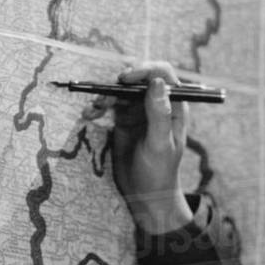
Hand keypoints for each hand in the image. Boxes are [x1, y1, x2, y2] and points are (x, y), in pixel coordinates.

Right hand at [110, 61, 193, 234]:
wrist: (146, 194)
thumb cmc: (160, 172)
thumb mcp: (160, 145)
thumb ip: (159, 115)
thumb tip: (156, 83)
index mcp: (173, 106)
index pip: (162, 75)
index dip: (144, 70)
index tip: (126, 78)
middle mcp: (157, 104)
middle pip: (138, 79)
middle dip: (119, 84)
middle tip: (105, 97)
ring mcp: (139, 111)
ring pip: (121, 91)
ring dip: (106, 95)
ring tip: (95, 109)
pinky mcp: (124, 120)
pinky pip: (110, 105)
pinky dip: (99, 106)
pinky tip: (90, 115)